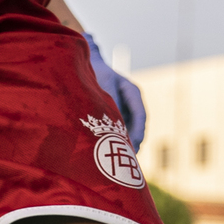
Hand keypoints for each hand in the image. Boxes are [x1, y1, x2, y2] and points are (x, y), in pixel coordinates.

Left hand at [86, 32, 146, 147]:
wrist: (83, 66)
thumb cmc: (94, 73)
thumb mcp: (104, 85)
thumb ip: (112, 102)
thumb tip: (117, 125)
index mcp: (132, 92)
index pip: (141, 115)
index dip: (138, 132)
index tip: (133, 145)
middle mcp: (131, 102)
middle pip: (137, 125)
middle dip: (134, 141)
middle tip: (128, 157)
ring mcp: (124, 108)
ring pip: (129, 129)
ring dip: (125, 142)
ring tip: (120, 158)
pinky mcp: (115, 115)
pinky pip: (119, 130)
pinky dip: (116, 140)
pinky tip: (109, 151)